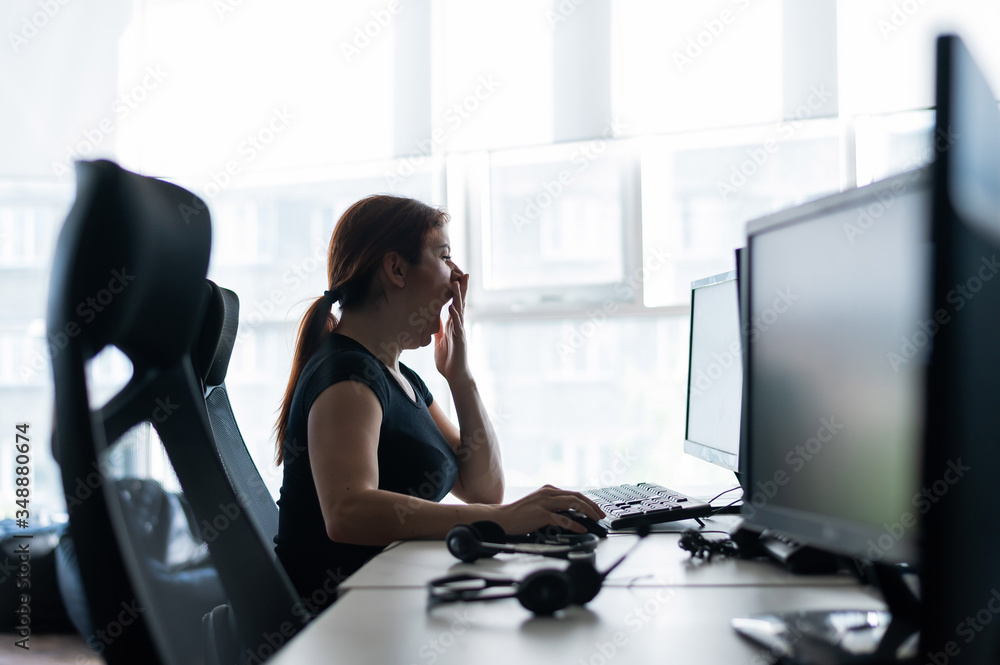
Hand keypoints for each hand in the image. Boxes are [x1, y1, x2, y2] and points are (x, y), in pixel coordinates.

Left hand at [434, 271, 471, 384]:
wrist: (455, 375)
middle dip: (461, 288)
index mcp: (452, 324)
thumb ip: (438, 328)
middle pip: (460, 303)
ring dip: (458, 298)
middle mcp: (458, 325)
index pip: (454, 303)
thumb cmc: (447, 358)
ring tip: (456, 284)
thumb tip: (431, 318)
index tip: (454, 276)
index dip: (455, 291)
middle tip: (462, 273)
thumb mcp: (439, 340)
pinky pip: (457, 327)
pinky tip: (452, 308)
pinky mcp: (460, 341)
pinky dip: (455, 317)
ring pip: (460, 311)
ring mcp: (460, 332)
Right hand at [492, 485, 606, 535]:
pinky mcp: (540, 514)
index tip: (597, 510)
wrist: (502, 519)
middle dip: (592, 506)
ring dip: (587, 511)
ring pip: (572, 503)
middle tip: (601, 515)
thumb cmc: (520, 514)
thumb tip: (573, 515)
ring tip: (595, 519)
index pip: (574, 493)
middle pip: (576, 496)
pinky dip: (574, 523)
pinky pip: (561, 519)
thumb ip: (554, 506)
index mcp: (549, 490)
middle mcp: (548, 493)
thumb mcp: (539, 504)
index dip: (588, 501)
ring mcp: (544, 503)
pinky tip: (581, 528)